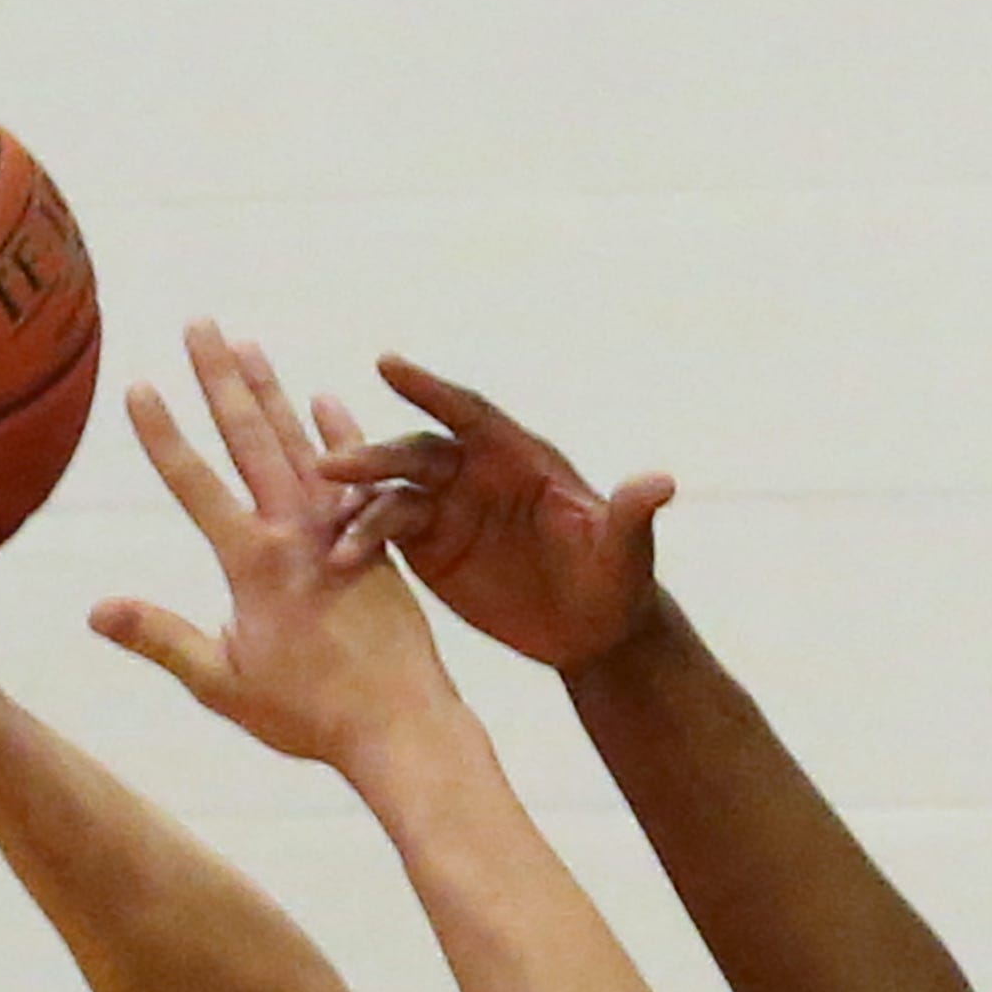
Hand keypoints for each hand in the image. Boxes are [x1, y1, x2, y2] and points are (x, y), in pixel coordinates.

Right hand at [90, 323, 461, 768]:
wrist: (404, 726)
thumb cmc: (311, 716)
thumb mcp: (222, 684)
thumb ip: (160, 638)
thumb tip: (94, 609)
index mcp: (254, 562)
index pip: (195, 483)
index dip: (163, 434)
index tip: (138, 385)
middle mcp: (298, 532)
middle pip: (250, 439)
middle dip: (220, 378)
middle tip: (201, 323)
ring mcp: (341, 530)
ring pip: (299, 444)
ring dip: (272, 392)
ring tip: (250, 343)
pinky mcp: (378, 540)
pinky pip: (355, 474)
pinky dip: (339, 435)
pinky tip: (328, 400)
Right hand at [339, 358, 674, 670]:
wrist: (593, 628)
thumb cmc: (617, 577)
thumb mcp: (627, 549)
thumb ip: (633, 513)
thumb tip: (662, 483)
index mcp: (518, 457)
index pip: (469, 413)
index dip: (430, 389)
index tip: (387, 363)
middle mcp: (474, 473)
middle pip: (417, 454)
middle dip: (376, 457)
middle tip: (333, 465)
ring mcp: (446, 509)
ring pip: (391, 496)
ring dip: (358, 509)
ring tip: (330, 535)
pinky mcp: (428, 548)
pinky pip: (384, 535)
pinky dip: (359, 542)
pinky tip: (334, 561)